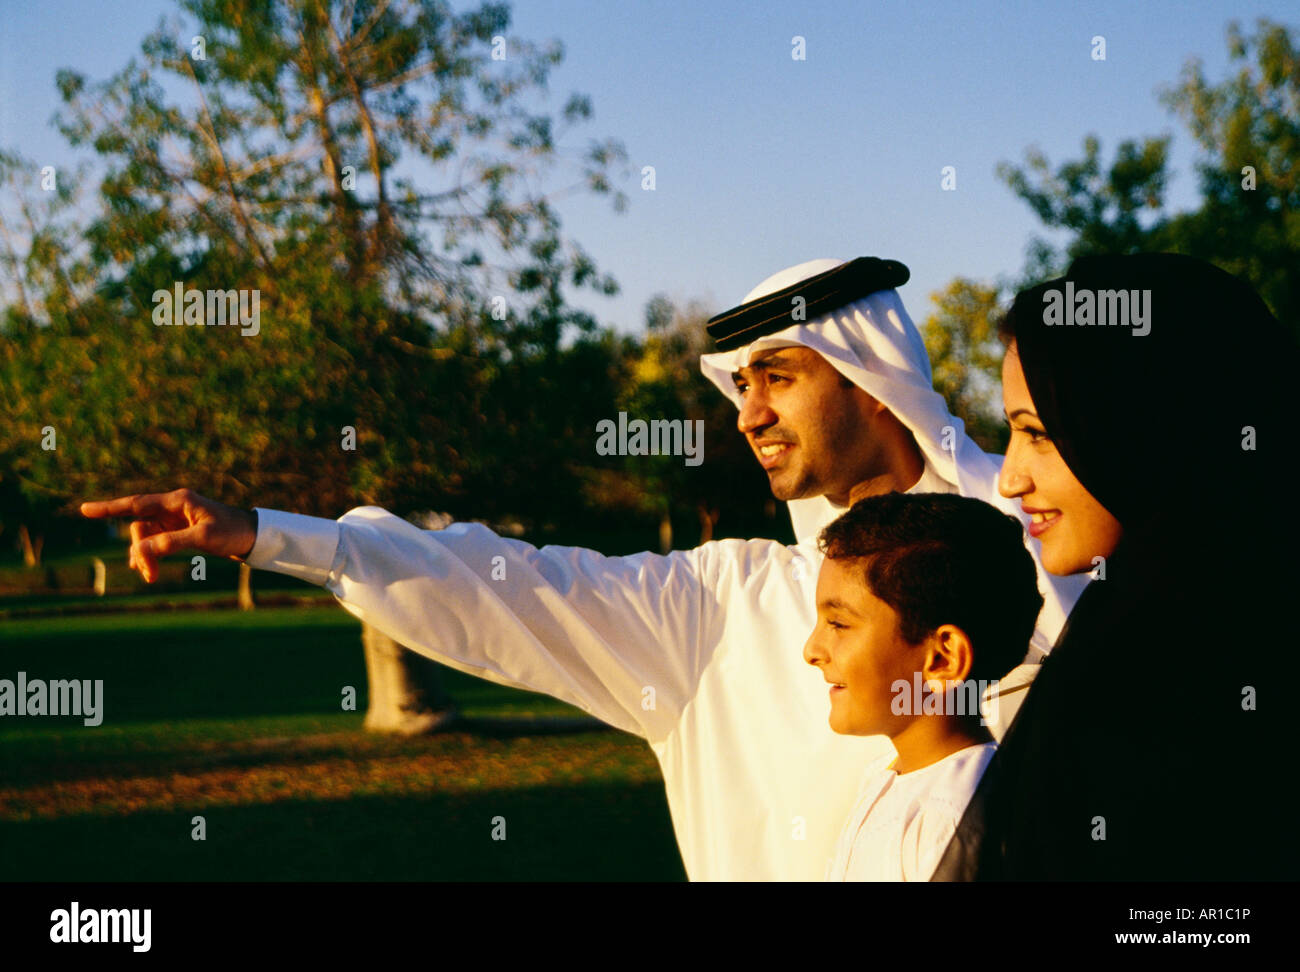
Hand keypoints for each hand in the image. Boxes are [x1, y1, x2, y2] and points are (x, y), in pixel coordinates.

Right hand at [80, 488, 257, 583]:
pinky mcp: (178, 531)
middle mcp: (173, 507)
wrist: (252, 536)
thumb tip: (140, 550)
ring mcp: (174, 519)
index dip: (109, 508)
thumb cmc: (232, 531)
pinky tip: (147, 568)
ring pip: (146, 536)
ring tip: (149, 576)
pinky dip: (150, 554)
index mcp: (178, 501)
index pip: (136, 504)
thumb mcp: (203, 537)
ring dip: (144, 555)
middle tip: (147, 574)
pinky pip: (155, 542)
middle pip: (140, 526)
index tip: (84, 510)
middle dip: (139, 549)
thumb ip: (171, 543)